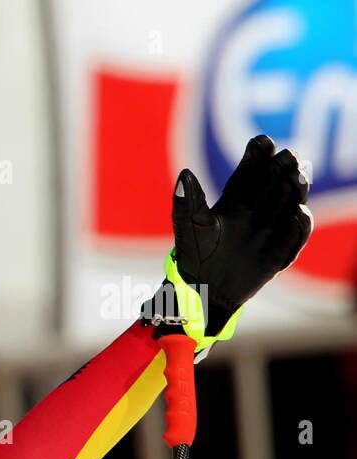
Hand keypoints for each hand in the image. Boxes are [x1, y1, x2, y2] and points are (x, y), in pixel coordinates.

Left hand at [159, 134, 311, 347]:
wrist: (204, 291)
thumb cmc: (193, 256)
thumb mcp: (189, 226)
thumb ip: (188, 201)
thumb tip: (184, 173)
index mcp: (236, 195)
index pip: (253, 167)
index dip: (259, 152)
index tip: (262, 142)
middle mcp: (259, 205)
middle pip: (277, 177)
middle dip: (284, 165)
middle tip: (287, 158)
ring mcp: (273, 224)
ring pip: (291, 199)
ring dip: (296, 188)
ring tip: (296, 180)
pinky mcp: (282, 247)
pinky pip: (296, 231)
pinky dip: (299, 222)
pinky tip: (297, 213)